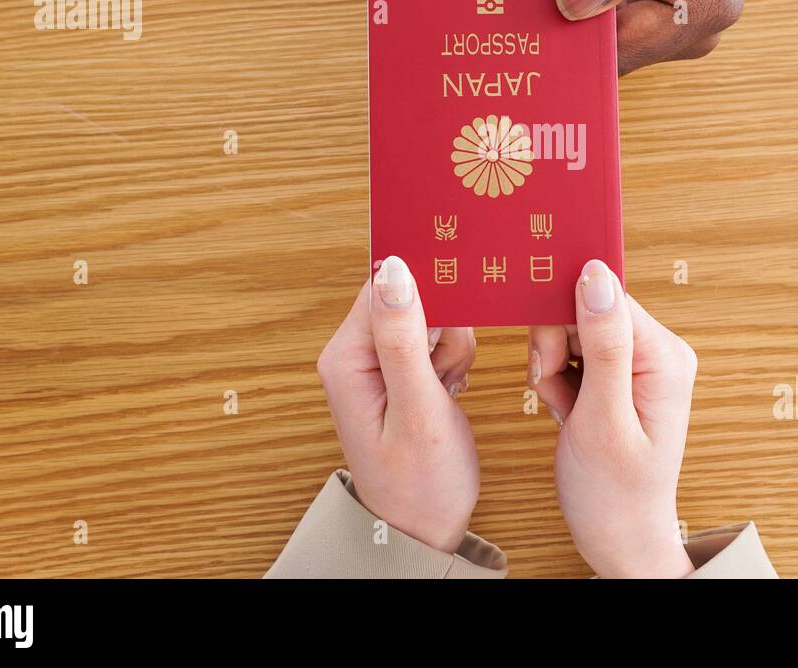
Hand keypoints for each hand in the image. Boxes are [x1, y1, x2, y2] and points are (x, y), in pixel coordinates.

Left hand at [316, 255, 478, 553]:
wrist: (423, 527)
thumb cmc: (418, 484)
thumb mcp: (417, 410)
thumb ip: (404, 339)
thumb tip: (394, 270)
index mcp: (345, 358)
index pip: (384, 285)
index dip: (426, 292)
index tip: (449, 325)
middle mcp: (353, 353)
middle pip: (409, 294)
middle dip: (444, 324)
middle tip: (445, 371)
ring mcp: (376, 361)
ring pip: (431, 314)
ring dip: (452, 344)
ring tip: (445, 387)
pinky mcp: (399, 368)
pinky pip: (436, 336)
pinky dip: (453, 357)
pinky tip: (448, 388)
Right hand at [528, 259, 698, 577]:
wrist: (619, 539)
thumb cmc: (614, 493)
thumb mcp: (602, 418)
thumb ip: (603, 344)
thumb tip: (597, 275)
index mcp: (664, 356)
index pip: (603, 296)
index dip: (563, 322)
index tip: (550, 364)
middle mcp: (658, 351)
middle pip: (584, 308)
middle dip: (554, 348)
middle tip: (556, 393)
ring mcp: (639, 363)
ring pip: (572, 330)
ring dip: (553, 368)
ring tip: (565, 410)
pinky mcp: (618, 376)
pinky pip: (573, 353)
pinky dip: (558, 381)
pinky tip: (567, 411)